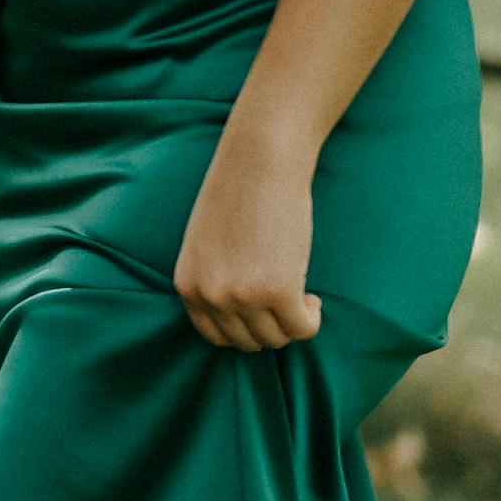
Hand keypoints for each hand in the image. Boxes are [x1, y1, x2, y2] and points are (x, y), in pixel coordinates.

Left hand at [175, 111, 321, 355]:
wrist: (262, 159)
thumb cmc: (239, 191)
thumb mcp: (207, 243)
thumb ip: (215, 279)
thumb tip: (240, 314)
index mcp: (187, 285)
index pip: (215, 336)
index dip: (243, 329)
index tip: (262, 314)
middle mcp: (210, 295)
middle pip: (247, 341)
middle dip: (270, 327)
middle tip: (287, 303)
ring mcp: (242, 296)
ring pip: (276, 338)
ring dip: (292, 322)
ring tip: (300, 295)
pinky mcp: (278, 291)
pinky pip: (301, 328)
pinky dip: (311, 319)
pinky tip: (312, 298)